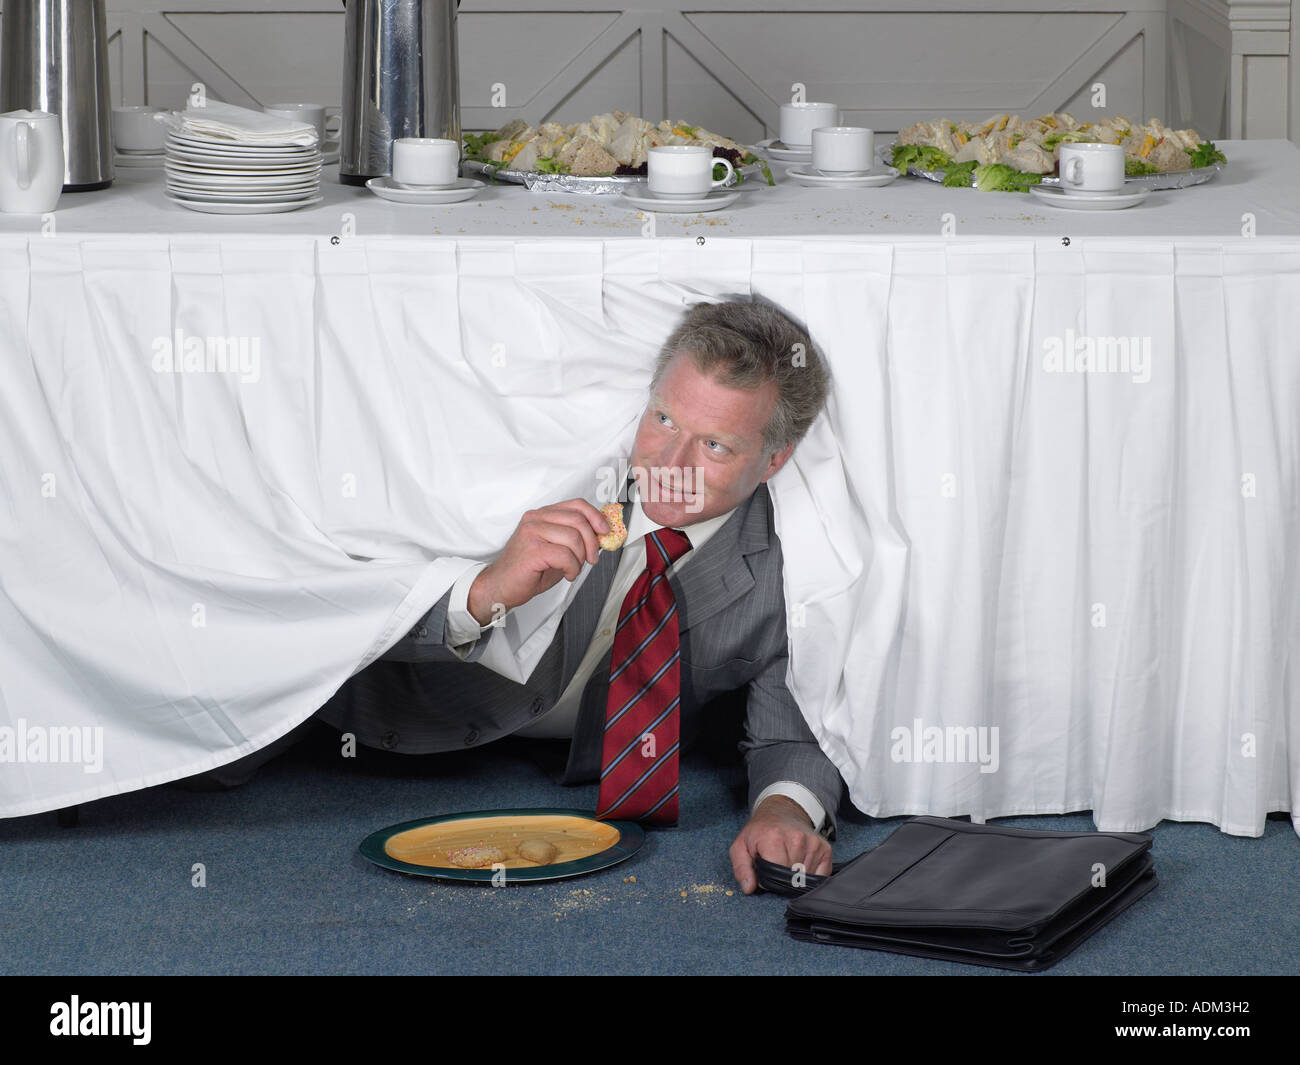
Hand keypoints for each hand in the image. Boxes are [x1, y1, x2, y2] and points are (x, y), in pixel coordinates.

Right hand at [467, 499, 611, 626]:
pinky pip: (565, 555)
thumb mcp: (556, 549)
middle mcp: (536, 518)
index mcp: (542, 515)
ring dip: (580, 559)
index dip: (595, 516)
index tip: (605, 531)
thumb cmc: (528, 570)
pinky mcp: (532, 549)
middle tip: (591, 559)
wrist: (501, 587)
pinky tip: (567, 574)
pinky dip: (572, 568)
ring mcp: (532, 532)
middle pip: (578, 520)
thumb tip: (601, 535)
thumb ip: (574, 538)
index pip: (576, 505)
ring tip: (572, 569)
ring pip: (574, 538)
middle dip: (592, 542)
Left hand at [729, 794, 831, 894]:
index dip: (768, 880)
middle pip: (792, 878)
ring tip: (788, 862)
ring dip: (797, 877)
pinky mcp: (825, 848)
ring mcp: (814, 844)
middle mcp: (797, 839)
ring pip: (806, 878)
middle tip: (775, 865)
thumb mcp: (741, 846)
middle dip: (782, 879)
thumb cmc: (761, 831)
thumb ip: (741, 868)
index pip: (776, 875)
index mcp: (774, 839)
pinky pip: (820, 876)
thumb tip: (748, 887)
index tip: (764, 871)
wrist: (781, 811)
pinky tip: (801, 864)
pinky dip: (810, 875)